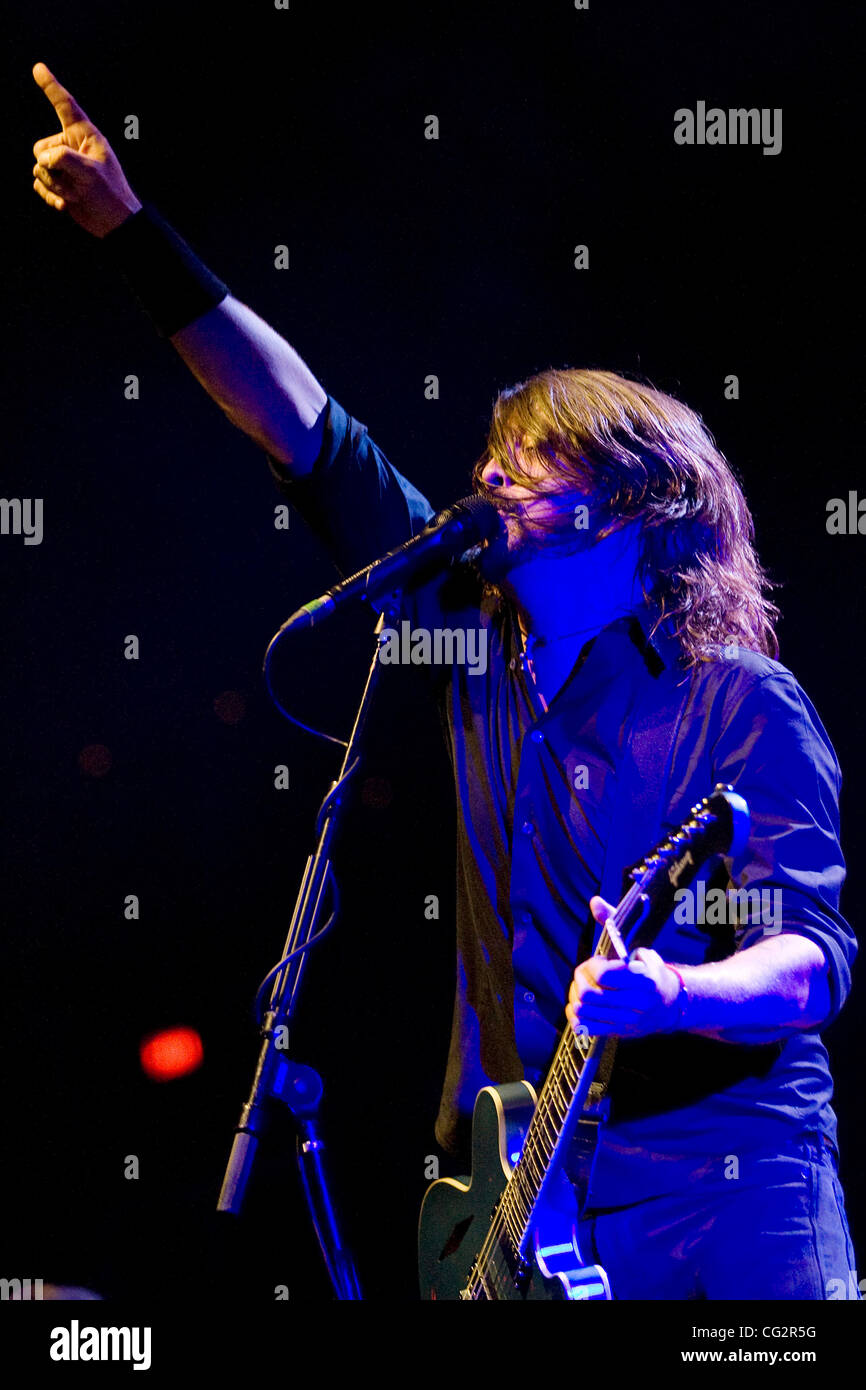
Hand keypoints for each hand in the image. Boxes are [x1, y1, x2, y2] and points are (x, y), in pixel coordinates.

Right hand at [31, 62, 141, 235]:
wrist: (113, 224)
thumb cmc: (109, 195)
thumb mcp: (89, 173)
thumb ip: (63, 158)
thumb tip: (42, 159)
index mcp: (86, 136)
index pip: (66, 106)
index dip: (51, 87)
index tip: (38, 68)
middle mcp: (72, 147)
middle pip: (41, 147)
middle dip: (51, 167)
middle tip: (76, 183)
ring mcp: (64, 166)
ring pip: (39, 167)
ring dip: (54, 185)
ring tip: (75, 194)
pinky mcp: (59, 183)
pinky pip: (39, 183)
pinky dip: (49, 195)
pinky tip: (65, 205)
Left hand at [565, 895, 682, 1037]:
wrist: (672, 1004)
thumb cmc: (651, 973)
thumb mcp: (638, 948)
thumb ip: (614, 924)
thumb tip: (595, 902)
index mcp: (644, 979)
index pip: (604, 975)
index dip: (591, 966)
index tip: (596, 962)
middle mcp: (637, 1002)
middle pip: (589, 994)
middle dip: (579, 980)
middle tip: (583, 974)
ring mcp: (628, 1020)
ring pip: (584, 1011)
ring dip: (575, 996)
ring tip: (580, 987)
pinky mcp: (620, 1032)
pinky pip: (586, 1027)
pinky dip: (576, 1016)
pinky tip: (578, 1005)